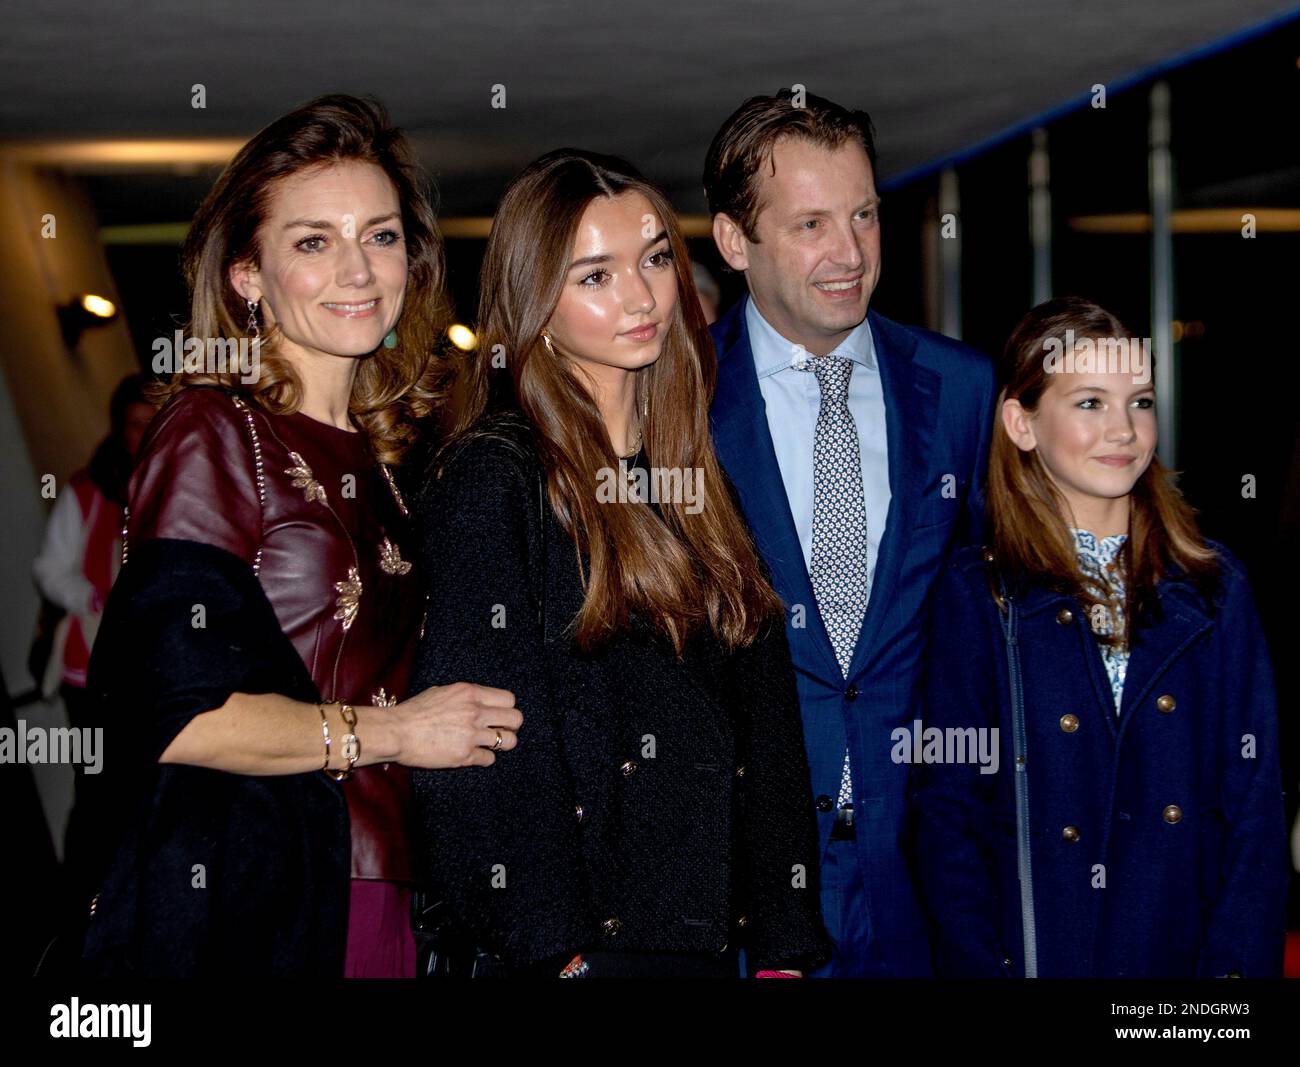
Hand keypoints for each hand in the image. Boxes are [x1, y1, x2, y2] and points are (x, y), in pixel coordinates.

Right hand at [392, 682, 521, 768]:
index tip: (500, 715)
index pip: (509, 699)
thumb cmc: (414, 711)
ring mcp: (471, 735)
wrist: (395, 732)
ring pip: (508, 741)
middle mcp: (475, 712)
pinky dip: (484, 758)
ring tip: (489, 744)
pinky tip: (473, 755)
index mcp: (470, 693)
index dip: (506, 708)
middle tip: (501, 731)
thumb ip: (464, 696)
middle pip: (516, 718)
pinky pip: (489, 759)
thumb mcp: (442, 692)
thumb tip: (478, 701)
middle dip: (511, 726)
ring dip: (502, 744)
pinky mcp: (464, 756)